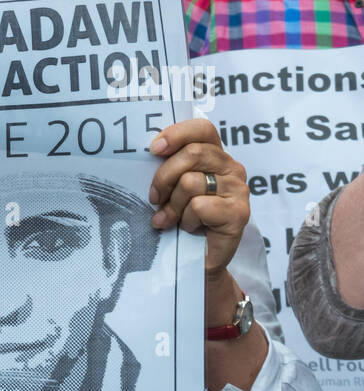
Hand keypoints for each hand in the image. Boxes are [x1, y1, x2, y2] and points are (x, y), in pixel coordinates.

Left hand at [148, 117, 249, 278]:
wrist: (196, 261)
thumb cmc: (181, 220)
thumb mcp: (171, 189)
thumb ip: (168, 168)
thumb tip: (150, 151)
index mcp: (215, 156)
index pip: (202, 129)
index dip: (177, 134)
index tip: (154, 149)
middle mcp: (232, 169)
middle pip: (192, 154)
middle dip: (163, 177)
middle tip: (154, 198)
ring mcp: (238, 190)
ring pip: (191, 183)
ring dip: (173, 206)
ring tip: (173, 219)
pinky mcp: (239, 213)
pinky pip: (199, 206)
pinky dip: (186, 220)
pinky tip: (191, 229)